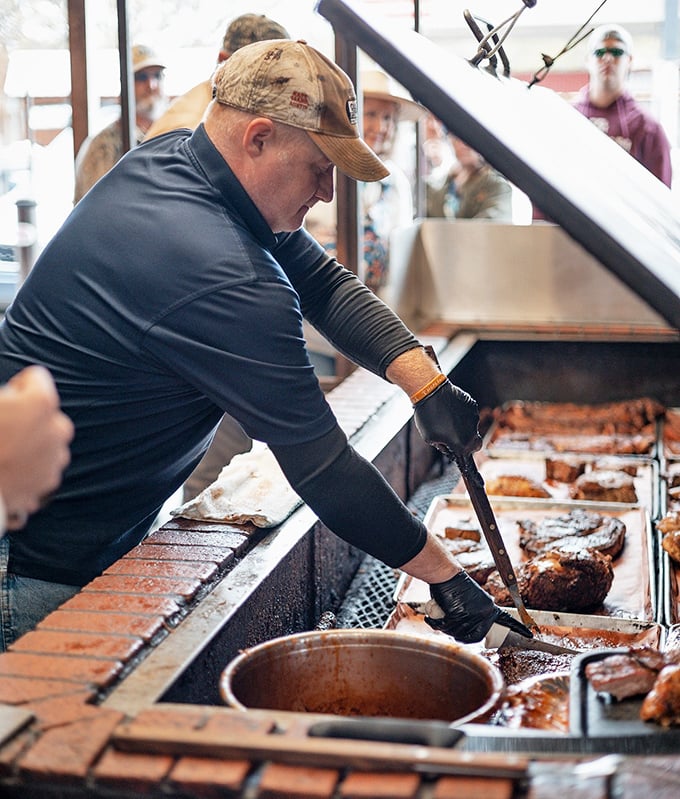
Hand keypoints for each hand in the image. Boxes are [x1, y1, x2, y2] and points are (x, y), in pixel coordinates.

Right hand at [0, 366, 73, 529]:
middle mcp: (58, 428)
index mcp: (40, 402)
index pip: (36, 378)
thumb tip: (9, 398)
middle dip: (27, 418)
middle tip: (3, 430)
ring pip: (47, 441)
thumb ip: (6, 396)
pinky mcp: (50, 481)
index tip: (5, 399)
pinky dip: (29, 468)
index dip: (16, 387)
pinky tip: (8, 470)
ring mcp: (56, 457)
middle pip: (46, 413)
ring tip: (4, 452)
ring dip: (31, 443)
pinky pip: (42, 467)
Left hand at [413, 379, 481, 460]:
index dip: (464, 455)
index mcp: (461, 443)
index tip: (460, 453)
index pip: (470, 454)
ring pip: (472, 427)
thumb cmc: (427, 416)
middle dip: (467, 442)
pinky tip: (450, 410)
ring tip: (447, 419)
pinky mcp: (472, 405)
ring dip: (463, 427)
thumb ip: (443, 447)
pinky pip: (470, 414)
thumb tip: (450, 450)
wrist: (430, 392)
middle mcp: (472, 431)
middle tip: (454, 438)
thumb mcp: (430, 438)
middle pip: (475, 442)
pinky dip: (462, 415)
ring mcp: (474, 417)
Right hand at [425, 571, 532, 643]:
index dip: (518, 628)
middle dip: (459, 633)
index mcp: (489, 607)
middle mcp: (484, 613)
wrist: (446, 574)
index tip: (531, 635)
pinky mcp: (458, 615)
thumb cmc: (453, 585)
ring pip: (459, 634)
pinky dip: (437, 624)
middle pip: (474, 636)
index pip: (507, 620)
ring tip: (441, 615)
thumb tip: (467, 628)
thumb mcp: (471, 599)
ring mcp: (472, 615)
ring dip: (447, 627)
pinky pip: (447, 628)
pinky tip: (434, 617)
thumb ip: (474, 613)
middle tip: (450, 623)